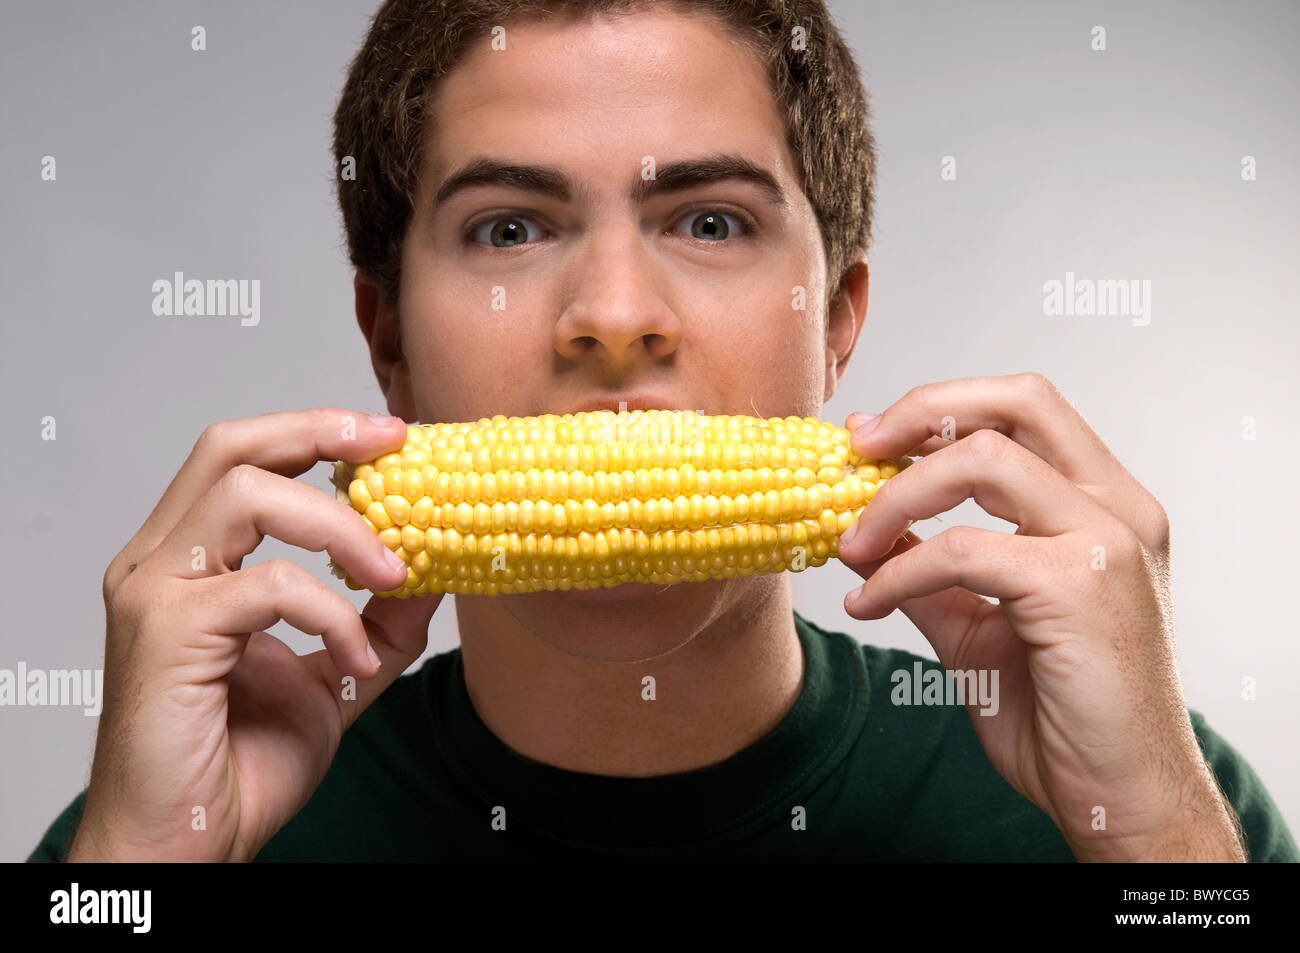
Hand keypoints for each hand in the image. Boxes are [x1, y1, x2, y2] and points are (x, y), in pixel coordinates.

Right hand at [67, 408, 441, 861]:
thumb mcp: (337, 675)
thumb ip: (380, 620)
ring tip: (394, 571)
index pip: (246, 459)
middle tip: (392, 445)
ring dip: (338, 526)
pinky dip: (328, 613)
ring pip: (244, 495)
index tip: (392, 436)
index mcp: (192, 560)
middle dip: (319, 431)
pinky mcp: (163, 634)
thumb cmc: (242, 762)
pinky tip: (352, 659)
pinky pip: (264, 587)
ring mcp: (154, 593)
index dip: (318, 432)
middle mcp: (161, 562)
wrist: (191, 844)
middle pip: (231, 447)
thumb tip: (435, 565)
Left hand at [836, 373, 1243, 860]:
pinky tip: (865, 603)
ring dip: (897, 494)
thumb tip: (861, 535)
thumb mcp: (979, 626)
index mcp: (1103, 505)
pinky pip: (961, 551)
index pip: (1026, 410)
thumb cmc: (1061, 715)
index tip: (871, 437)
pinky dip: (900, 570)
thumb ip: (931, 573)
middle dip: (923, 410)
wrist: (1118, 797)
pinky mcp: (1078, 587)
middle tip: (856, 446)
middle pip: (1017, 401)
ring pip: (983, 459)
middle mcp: (1118, 507)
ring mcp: (1106, 541)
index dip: (941, 408)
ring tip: (851, 542)